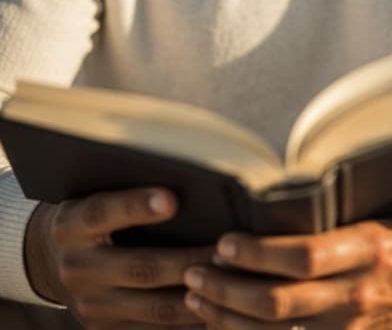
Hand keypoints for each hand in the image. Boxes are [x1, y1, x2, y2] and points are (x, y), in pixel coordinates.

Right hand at [24, 187, 212, 326]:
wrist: (49, 258)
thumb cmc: (91, 214)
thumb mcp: (94, 192)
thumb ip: (127, 190)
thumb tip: (183, 186)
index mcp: (71, 226)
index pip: (103, 212)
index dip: (136, 206)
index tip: (172, 198)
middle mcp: (77, 269)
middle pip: (140, 267)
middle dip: (189, 260)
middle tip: (227, 248)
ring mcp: (90, 307)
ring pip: (154, 307)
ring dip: (197, 294)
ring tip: (232, 276)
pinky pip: (155, 329)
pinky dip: (189, 317)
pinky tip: (218, 303)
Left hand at [182, 181, 391, 328]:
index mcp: (375, 252)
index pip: (306, 258)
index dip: (260, 254)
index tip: (226, 242)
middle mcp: (357, 295)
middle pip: (278, 303)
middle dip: (228, 290)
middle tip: (192, 271)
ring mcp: (350, 328)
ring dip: (229, 318)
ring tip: (195, 297)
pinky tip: (223, 324)